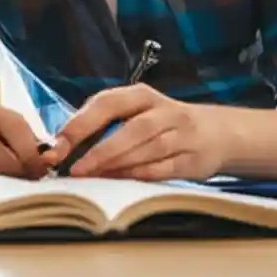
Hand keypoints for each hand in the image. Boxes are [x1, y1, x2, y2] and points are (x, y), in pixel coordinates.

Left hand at [42, 84, 226, 180]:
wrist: (217, 132)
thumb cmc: (161, 122)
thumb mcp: (134, 111)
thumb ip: (102, 122)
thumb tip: (62, 145)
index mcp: (141, 95)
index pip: (108, 103)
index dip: (82, 123)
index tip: (59, 144)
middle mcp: (165, 111)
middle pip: (131, 129)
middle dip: (100, 150)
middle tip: (75, 169)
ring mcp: (183, 135)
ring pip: (148, 150)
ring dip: (118, 165)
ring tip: (92, 177)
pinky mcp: (194, 160)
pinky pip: (163, 169)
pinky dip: (139, 175)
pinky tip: (120, 181)